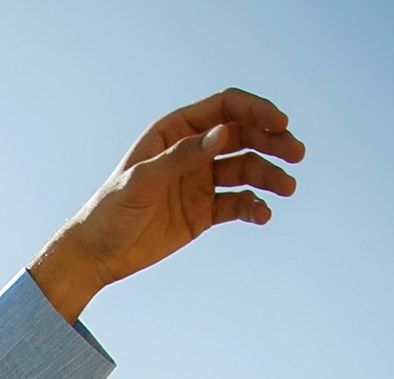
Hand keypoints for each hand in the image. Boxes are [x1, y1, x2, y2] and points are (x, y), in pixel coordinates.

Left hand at [30, 90, 303, 321]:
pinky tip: (263, 214)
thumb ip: (181, 157)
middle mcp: (193, 151)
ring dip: (270, 175)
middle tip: (296, 154)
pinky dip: (254, 206)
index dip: (256, 111)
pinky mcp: (204, 212)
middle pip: (244, 136)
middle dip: (273, 142)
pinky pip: (237, 204)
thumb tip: (222, 134)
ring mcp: (200, 181)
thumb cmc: (110, 211)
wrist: (96, 255)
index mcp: (176, 131)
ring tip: (288, 187)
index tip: (280, 123)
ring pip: (246, 169)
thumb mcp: (142, 181)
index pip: (226, 109)